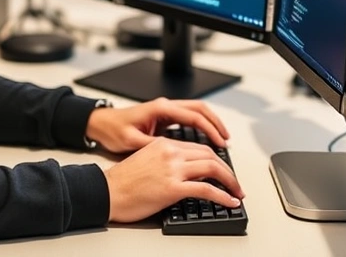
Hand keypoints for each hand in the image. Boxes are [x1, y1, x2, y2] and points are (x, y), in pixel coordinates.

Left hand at [85, 97, 228, 153]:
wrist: (101, 123)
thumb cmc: (113, 130)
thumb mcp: (133, 141)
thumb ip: (155, 145)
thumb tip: (175, 153)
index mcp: (160, 109)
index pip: (193, 116)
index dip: (210, 130)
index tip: (221, 143)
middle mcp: (165, 106)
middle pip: (200, 109)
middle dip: (216, 124)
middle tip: (227, 140)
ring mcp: (166, 110)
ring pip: (196, 112)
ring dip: (210, 124)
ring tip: (222, 140)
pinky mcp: (164, 117)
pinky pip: (188, 118)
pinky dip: (200, 126)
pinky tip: (205, 139)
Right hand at [103, 137, 243, 222]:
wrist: (108, 192)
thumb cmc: (123, 181)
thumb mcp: (146, 159)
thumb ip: (166, 160)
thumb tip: (185, 171)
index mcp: (164, 144)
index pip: (199, 148)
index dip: (216, 159)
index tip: (224, 170)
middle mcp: (171, 153)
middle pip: (210, 156)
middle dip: (227, 170)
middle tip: (235, 183)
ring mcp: (173, 170)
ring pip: (213, 169)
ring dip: (230, 182)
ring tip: (237, 193)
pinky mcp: (173, 188)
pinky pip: (206, 190)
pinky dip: (222, 196)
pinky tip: (229, 202)